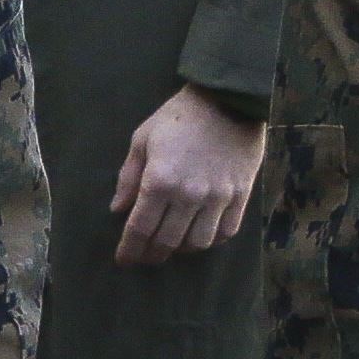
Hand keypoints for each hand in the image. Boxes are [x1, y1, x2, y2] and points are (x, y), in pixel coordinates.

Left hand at [108, 89, 266, 264]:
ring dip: (181, 249)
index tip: (123, 259)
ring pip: (197, 243)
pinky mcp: (240, 195)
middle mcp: (188, 195)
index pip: (139, 228)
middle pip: (166, 241)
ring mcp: (217, 197)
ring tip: (172, 244)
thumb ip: (128, 177)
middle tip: (144, 256)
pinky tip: (200, 235)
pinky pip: (225, 232)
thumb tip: (118, 209)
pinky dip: (210, 240)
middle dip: (151, 254)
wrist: (227, 98)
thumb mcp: (143, 139)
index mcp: (159, 181)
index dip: (129, 249)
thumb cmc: (178, 117)